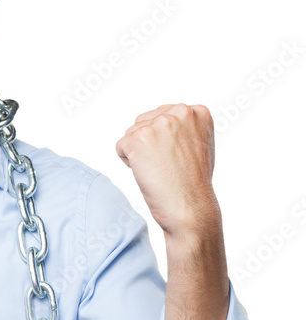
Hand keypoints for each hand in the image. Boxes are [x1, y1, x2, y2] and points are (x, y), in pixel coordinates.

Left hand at [115, 103, 218, 235]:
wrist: (190, 207)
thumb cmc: (193, 183)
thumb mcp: (199, 144)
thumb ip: (183, 127)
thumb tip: (159, 118)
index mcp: (197, 112)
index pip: (162, 115)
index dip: (163, 140)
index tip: (176, 158)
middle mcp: (180, 112)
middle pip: (144, 121)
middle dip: (148, 144)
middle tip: (166, 166)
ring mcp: (159, 124)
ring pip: (131, 133)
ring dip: (138, 153)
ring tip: (159, 170)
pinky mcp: (139, 138)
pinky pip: (120, 146)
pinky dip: (128, 162)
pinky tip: (148, 173)